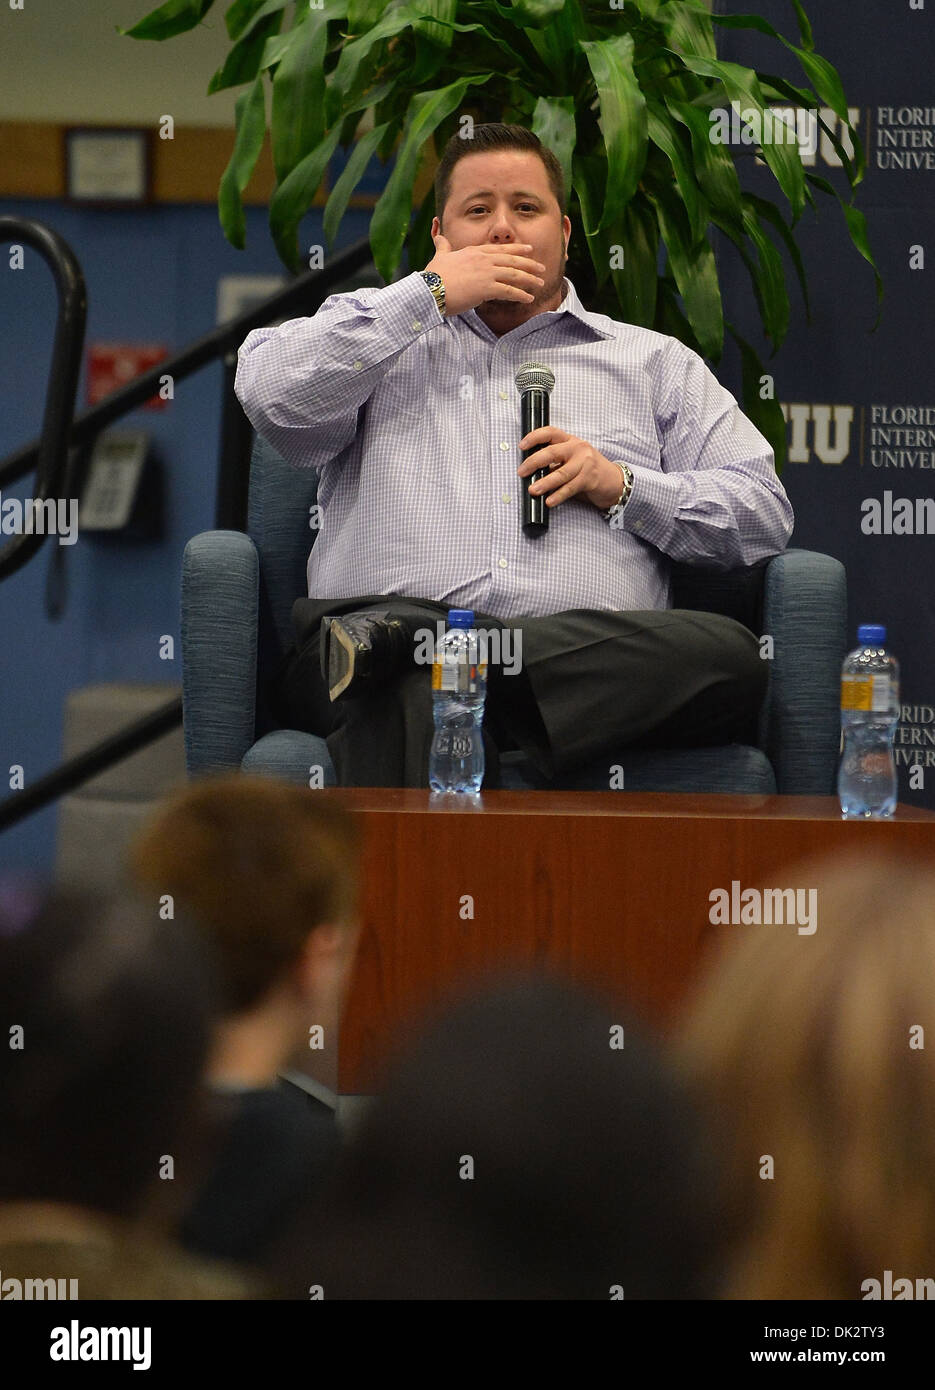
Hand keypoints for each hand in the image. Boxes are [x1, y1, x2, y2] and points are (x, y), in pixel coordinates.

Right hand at [424, 234, 545, 316]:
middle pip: (512, 260)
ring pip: (514, 274)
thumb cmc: (433, 276)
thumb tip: (439, 237)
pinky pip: (509, 291)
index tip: (529, 250)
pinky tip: (529, 298)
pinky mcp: (487, 288)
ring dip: (530, 279)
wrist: (430, 288)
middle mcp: (483, 259)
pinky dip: (521, 295)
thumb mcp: (440, 257)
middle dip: (529, 264)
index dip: (516, 250)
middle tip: (541, 267)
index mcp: (474, 252)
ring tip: (540, 283)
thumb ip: (443, 246)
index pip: (500, 249)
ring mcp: (486, 273)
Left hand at [517, 428, 625, 510]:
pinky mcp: (590, 478)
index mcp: (570, 440)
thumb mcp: (572, 459)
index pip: (551, 432)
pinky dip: (558, 495)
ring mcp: (585, 463)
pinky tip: (550, 501)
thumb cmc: (589, 470)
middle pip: (552, 452)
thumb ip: (554, 462)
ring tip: (533, 490)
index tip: (522, 446)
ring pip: (560, 473)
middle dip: (533, 462)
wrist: (613, 481)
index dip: (534, 437)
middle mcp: (578, 448)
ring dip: (545, 483)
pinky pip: (570, 488)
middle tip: (522, 472)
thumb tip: (531, 470)